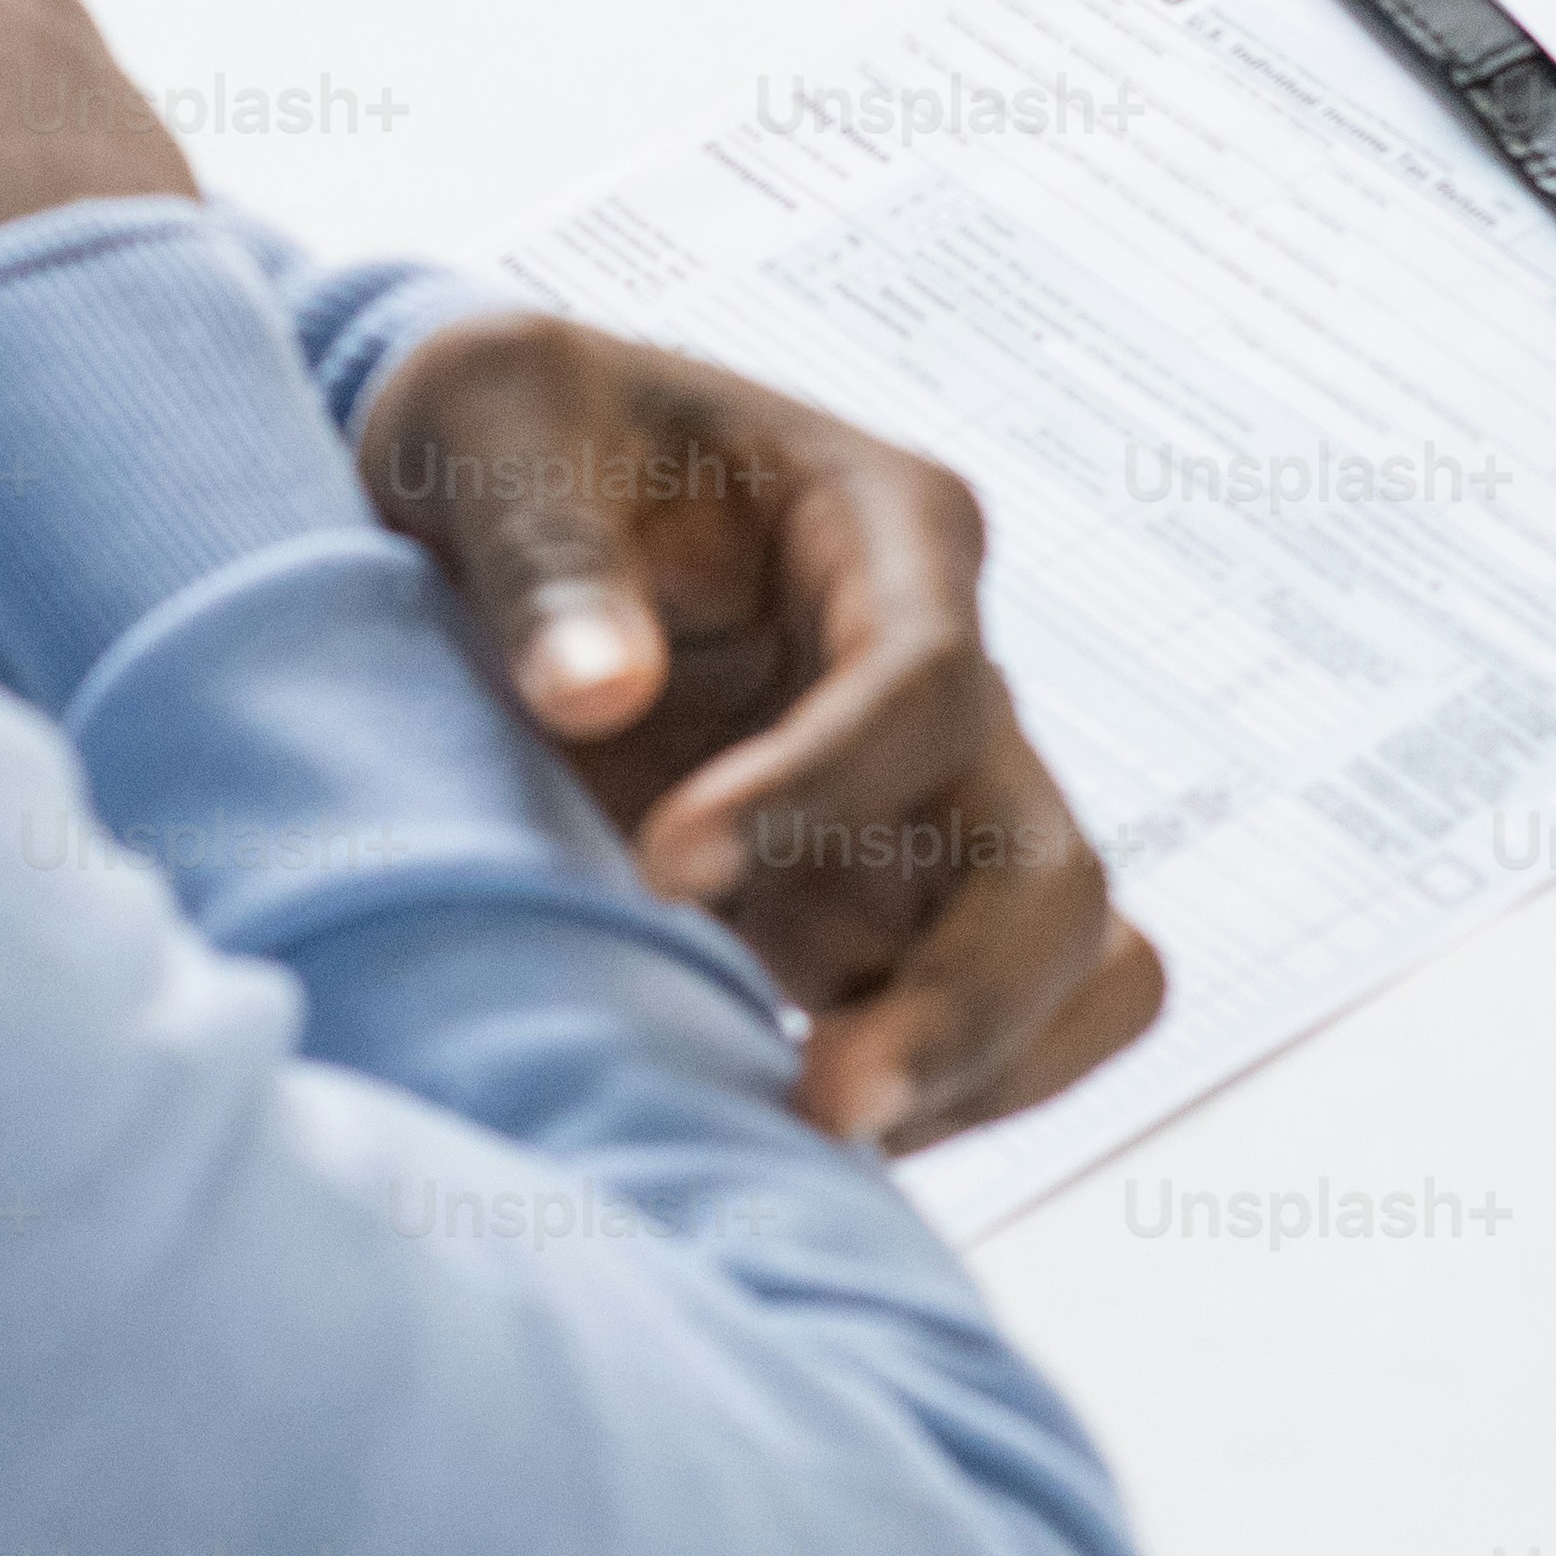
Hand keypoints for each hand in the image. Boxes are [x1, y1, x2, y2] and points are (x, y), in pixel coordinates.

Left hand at [356, 313, 1167, 1147]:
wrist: (489, 494)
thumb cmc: (506, 428)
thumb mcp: (490, 419)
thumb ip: (542, 549)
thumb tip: (598, 697)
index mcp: (881, 523)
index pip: (925, 678)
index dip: (820, 788)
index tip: (666, 867)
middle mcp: (943, 671)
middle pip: (1048, 859)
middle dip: (965, 997)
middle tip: (817, 1101)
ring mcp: (926, 801)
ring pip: (1066, 958)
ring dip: (976, 1067)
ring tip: (813, 1136)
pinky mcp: (869, 901)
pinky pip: (998, 1019)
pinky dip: (948, 1094)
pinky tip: (791, 1130)